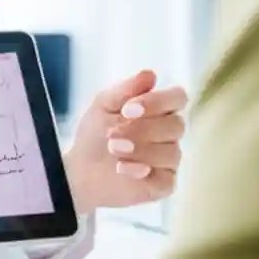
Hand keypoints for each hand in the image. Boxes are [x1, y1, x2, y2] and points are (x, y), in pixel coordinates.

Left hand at [63, 70, 187, 210]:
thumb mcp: (103, 105)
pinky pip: (166, 178)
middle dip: (142, 129)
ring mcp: (169, 159)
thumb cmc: (95, 134)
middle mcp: (169, 133)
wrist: (80, 169)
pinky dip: (141, 170)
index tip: (128, 110)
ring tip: (113, 149)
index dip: (158, 102)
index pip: (178, 97)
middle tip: (112, 135)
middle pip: (176, 126)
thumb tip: (150, 74)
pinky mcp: (164, 183)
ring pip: (171, 152)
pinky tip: (121, 168)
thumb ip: (126, 89)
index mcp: (160, 108)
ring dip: (140, 149)